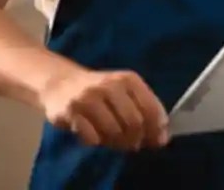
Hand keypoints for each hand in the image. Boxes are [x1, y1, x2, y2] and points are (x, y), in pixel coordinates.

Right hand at [38, 67, 169, 150]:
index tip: (156, 141)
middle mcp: (109, 85)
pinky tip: (93, 134)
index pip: (150, 108)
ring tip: (113, 140)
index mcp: (128, 79)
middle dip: (136, 139)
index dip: (156, 129)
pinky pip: (92, 137)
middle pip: (134, 123)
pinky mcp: (71, 111)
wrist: (60, 83)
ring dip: (116, 143)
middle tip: (132, 144)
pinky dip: (96, 141)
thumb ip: (146, 111)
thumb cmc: (100, 92)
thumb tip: (162, 139)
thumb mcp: (125, 92)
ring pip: (114, 131)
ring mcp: (89, 97)